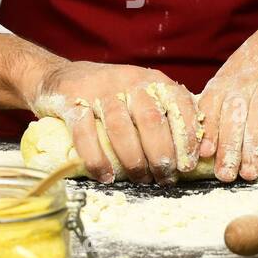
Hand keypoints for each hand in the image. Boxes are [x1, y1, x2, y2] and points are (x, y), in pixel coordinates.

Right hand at [29, 61, 200, 185]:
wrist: (59, 77)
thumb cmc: (110, 95)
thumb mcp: (141, 94)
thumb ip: (165, 113)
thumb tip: (198, 149)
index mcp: (151, 80)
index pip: (178, 104)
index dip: (187, 136)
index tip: (188, 164)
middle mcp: (128, 81)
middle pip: (151, 120)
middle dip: (161, 155)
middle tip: (164, 179)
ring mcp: (98, 90)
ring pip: (120, 128)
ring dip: (133, 160)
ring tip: (140, 180)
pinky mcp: (71, 102)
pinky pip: (84, 133)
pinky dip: (96, 158)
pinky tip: (105, 176)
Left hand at [198, 0, 257, 182]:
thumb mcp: (251, 60)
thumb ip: (235, 87)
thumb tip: (215, 122)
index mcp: (236, 68)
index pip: (212, 101)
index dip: (205, 129)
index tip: (198, 156)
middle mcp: (252, 68)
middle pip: (232, 110)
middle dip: (226, 145)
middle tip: (223, 175)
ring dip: (252, 144)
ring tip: (248, 172)